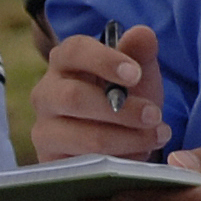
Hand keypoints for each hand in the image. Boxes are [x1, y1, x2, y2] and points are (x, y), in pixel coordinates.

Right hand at [32, 25, 167, 160]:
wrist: (119, 140)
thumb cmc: (124, 98)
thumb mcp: (138, 74)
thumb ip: (140, 52)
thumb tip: (143, 34)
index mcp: (64, 61)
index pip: (74, 51)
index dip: (104, 60)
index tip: (135, 74)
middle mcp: (46, 93)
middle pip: (74, 97)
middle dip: (121, 109)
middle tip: (154, 115)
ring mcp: (44, 130)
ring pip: (83, 136)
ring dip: (126, 138)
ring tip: (156, 136)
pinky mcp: (51, 162)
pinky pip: (85, 166)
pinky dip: (118, 161)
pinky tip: (139, 156)